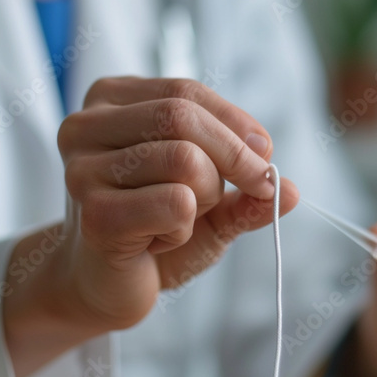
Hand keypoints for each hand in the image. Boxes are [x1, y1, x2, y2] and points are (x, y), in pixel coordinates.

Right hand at [5, 77, 297, 376]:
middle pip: (182, 116)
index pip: (186, 93)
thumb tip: (293, 190)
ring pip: (185, 160)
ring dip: (205, 199)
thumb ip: (247, 187)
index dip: (236, 123)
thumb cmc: (153, 227)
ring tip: (178, 220)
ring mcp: (83, 170)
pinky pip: (176, 204)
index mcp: (109, 101)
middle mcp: (85, 126)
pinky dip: (184, 229)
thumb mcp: (211, 198)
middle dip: (233, 157)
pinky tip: (158, 241)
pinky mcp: (95, 214)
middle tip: (253, 189)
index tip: (264, 155)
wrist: (105, 283)